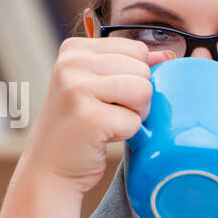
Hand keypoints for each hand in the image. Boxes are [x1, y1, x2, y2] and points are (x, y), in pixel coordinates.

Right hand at [20, 36, 174, 196]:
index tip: (107, 95)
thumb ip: (131, 66)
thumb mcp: (99, 85)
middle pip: (143, 70)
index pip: (137, 49)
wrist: (50, 168)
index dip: (134, 77)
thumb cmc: (79, 128)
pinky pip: (135, 121)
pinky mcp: (89, 117)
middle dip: (136, 98)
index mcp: (75, 49)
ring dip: (134, 115)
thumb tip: (168, 56)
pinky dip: (126, 135)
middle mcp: (72, 63)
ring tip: (107, 123)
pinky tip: (101, 136)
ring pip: (144, 92)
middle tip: (107, 113)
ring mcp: (77, 88)